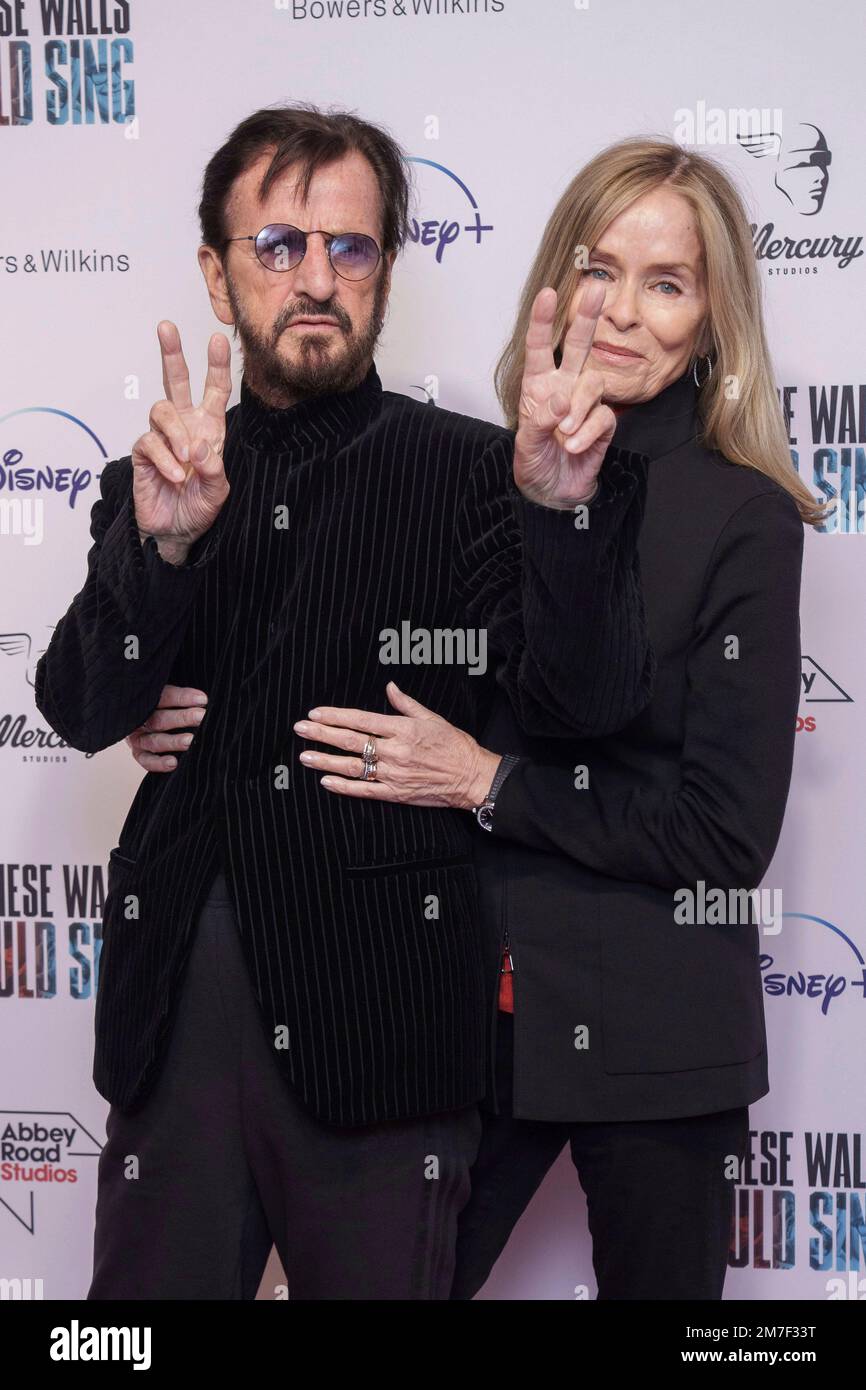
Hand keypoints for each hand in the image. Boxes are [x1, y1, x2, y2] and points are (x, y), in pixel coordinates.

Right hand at [125, 684, 207, 771]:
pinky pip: (146, 760)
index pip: (164, 696)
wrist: (145, 716)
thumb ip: (182, 694)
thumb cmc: (166, 703)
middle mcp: (140, 719)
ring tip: (190, 740)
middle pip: (160, 719)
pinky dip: (158, 763)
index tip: (203, 699)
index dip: (183, 697)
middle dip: (182, 718)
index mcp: (147, 699)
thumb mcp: (169, 693)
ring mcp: (138, 737)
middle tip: (201, 717)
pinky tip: (173, 763)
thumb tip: (204, 696)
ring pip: (154, 741)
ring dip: (173, 741)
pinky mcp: (138, 753)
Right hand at [131, 322, 231, 551]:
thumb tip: (200, 447)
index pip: (214, 392)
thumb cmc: (198, 508)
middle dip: (172, 353)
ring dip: (176, 433)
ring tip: (186, 459)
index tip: (218, 340)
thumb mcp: (218, 492)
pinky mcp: (143, 453)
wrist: (175, 532)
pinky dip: (165, 459)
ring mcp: (162, 438)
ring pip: (161, 409)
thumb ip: (214, 470)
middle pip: (176, 381)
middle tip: (166, 327)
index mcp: (208, 429)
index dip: (217, 367)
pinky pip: (150, 443)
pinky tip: (175, 475)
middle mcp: (184, 426)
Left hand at [292, 680, 500, 809]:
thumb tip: (389, 687)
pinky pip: (364, 790)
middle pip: (350, 741)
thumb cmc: (455, 745)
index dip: (335, 716)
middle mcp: (395, 751)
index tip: (315, 713)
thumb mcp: (432, 718)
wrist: (472, 776)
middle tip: (300, 729)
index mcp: (402, 729)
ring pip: (352, 767)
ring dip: (325, 761)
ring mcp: (393, 774)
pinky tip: (326, 782)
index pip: (361, 720)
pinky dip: (344, 787)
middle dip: (322, 734)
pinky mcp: (395, 793)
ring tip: (305, 756)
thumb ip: (406, 704)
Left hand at [513, 278, 616, 507]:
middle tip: (595, 289)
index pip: (540, 348)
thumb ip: (538, 421)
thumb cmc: (535, 464)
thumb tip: (560, 401)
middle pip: (578, 345)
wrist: (554, 493)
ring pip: (593, 381)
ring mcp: (584, 404)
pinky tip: (574, 447)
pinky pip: (602, 415)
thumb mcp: (525, 445)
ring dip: (579, 408)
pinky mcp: (603, 422)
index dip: (543, 321)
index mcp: (537, 386)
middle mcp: (563, 388)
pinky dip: (587, 433)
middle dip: (586, 317)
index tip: (548, 294)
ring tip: (565, 434)